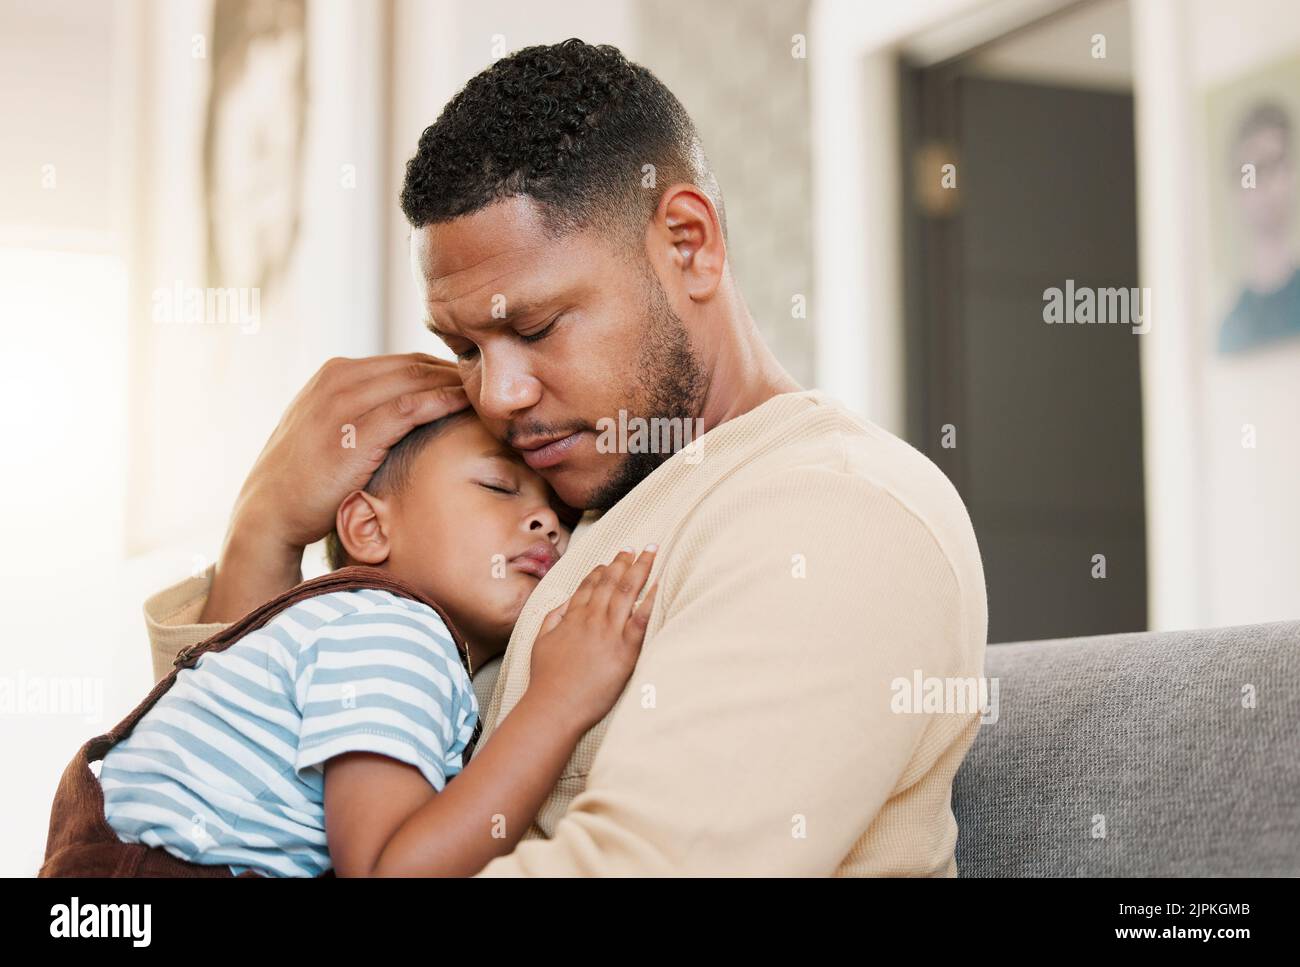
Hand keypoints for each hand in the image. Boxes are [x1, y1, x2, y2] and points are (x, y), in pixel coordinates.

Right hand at [202, 353, 468, 620]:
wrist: (270, 512)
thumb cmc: (308, 480)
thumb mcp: (332, 430)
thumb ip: (366, 413)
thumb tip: (412, 412)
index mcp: (335, 374)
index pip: (405, 361)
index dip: (444, 371)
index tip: (477, 386)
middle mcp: (338, 379)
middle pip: (415, 364)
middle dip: (456, 372)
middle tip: (495, 386)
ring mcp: (343, 402)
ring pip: (415, 378)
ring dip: (456, 382)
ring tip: (491, 393)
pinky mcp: (352, 430)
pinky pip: (408, 406)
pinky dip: (441, 400)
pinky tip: (467, 403)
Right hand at [528, 547, 658, 734]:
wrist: (555, 705)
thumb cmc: (546, 679)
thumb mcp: (541, 641)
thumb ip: (553, 618)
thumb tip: (564, 603)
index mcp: (572, 617)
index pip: (589, 585)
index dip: (601, 570)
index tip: (609, 560)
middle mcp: (592, 619)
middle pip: (611, 583)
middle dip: (623, 561)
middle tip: (635, 547)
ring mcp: (610, 632)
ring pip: (627, 593)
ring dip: (640, 569)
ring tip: (650, 553)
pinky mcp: (626, 650)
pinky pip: (642, 619)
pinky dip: (651, 599)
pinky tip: (659, 584)